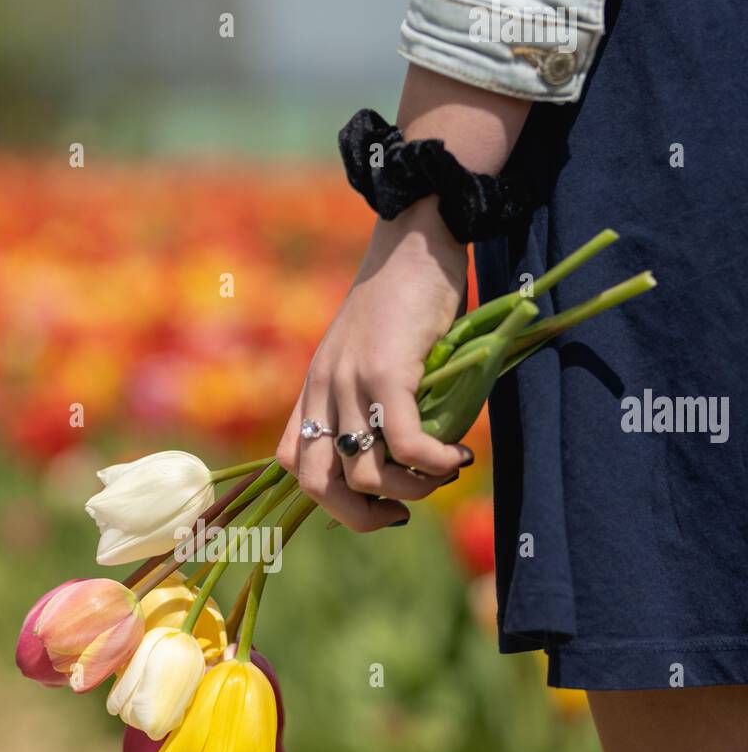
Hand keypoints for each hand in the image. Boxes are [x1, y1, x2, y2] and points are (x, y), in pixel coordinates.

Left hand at [276, 195, 473, 530]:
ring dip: (410, 489)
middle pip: (317, 486)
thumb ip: (377, 402)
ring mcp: (350, 382)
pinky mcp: (386, 371)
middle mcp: (323, 390)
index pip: (292, 463)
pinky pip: (405, 442)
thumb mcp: (378, 356)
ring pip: (365, 473)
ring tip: (443, 472)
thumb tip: (412, 460)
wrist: (417, 235)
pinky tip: (459, 457)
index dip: (329, 495)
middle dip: (361, 516)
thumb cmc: (408, 298)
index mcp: (314, 389)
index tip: (374, 498)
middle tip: (402, 513)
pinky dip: (434, 462)